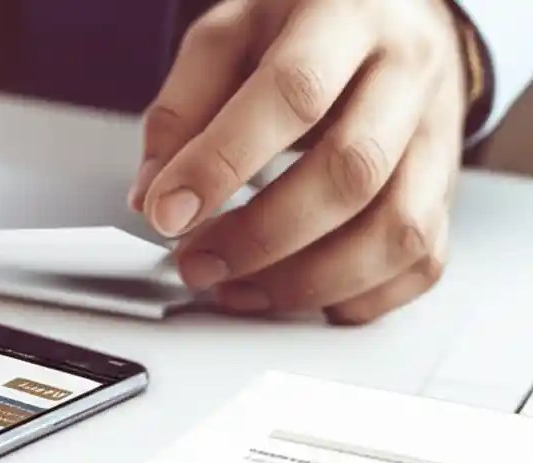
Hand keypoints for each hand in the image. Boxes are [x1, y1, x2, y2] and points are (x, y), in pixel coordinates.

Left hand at [130, 0, 468, 323]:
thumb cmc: (303, 23)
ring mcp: (438, 133)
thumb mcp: (230, 35)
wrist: (392, 11)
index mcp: (348, 15)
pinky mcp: (447, 188)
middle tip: (196, 264)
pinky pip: (420, 260)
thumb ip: (183, 109)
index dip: (224, 162)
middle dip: (262, 237)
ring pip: (396, 229)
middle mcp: (409, 71)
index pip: (293, 93)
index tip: (168, 214)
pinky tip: (299, 294)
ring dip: (307, 280)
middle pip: (352, 172)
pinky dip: (357, 296)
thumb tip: (152, 195)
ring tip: (237, 289)